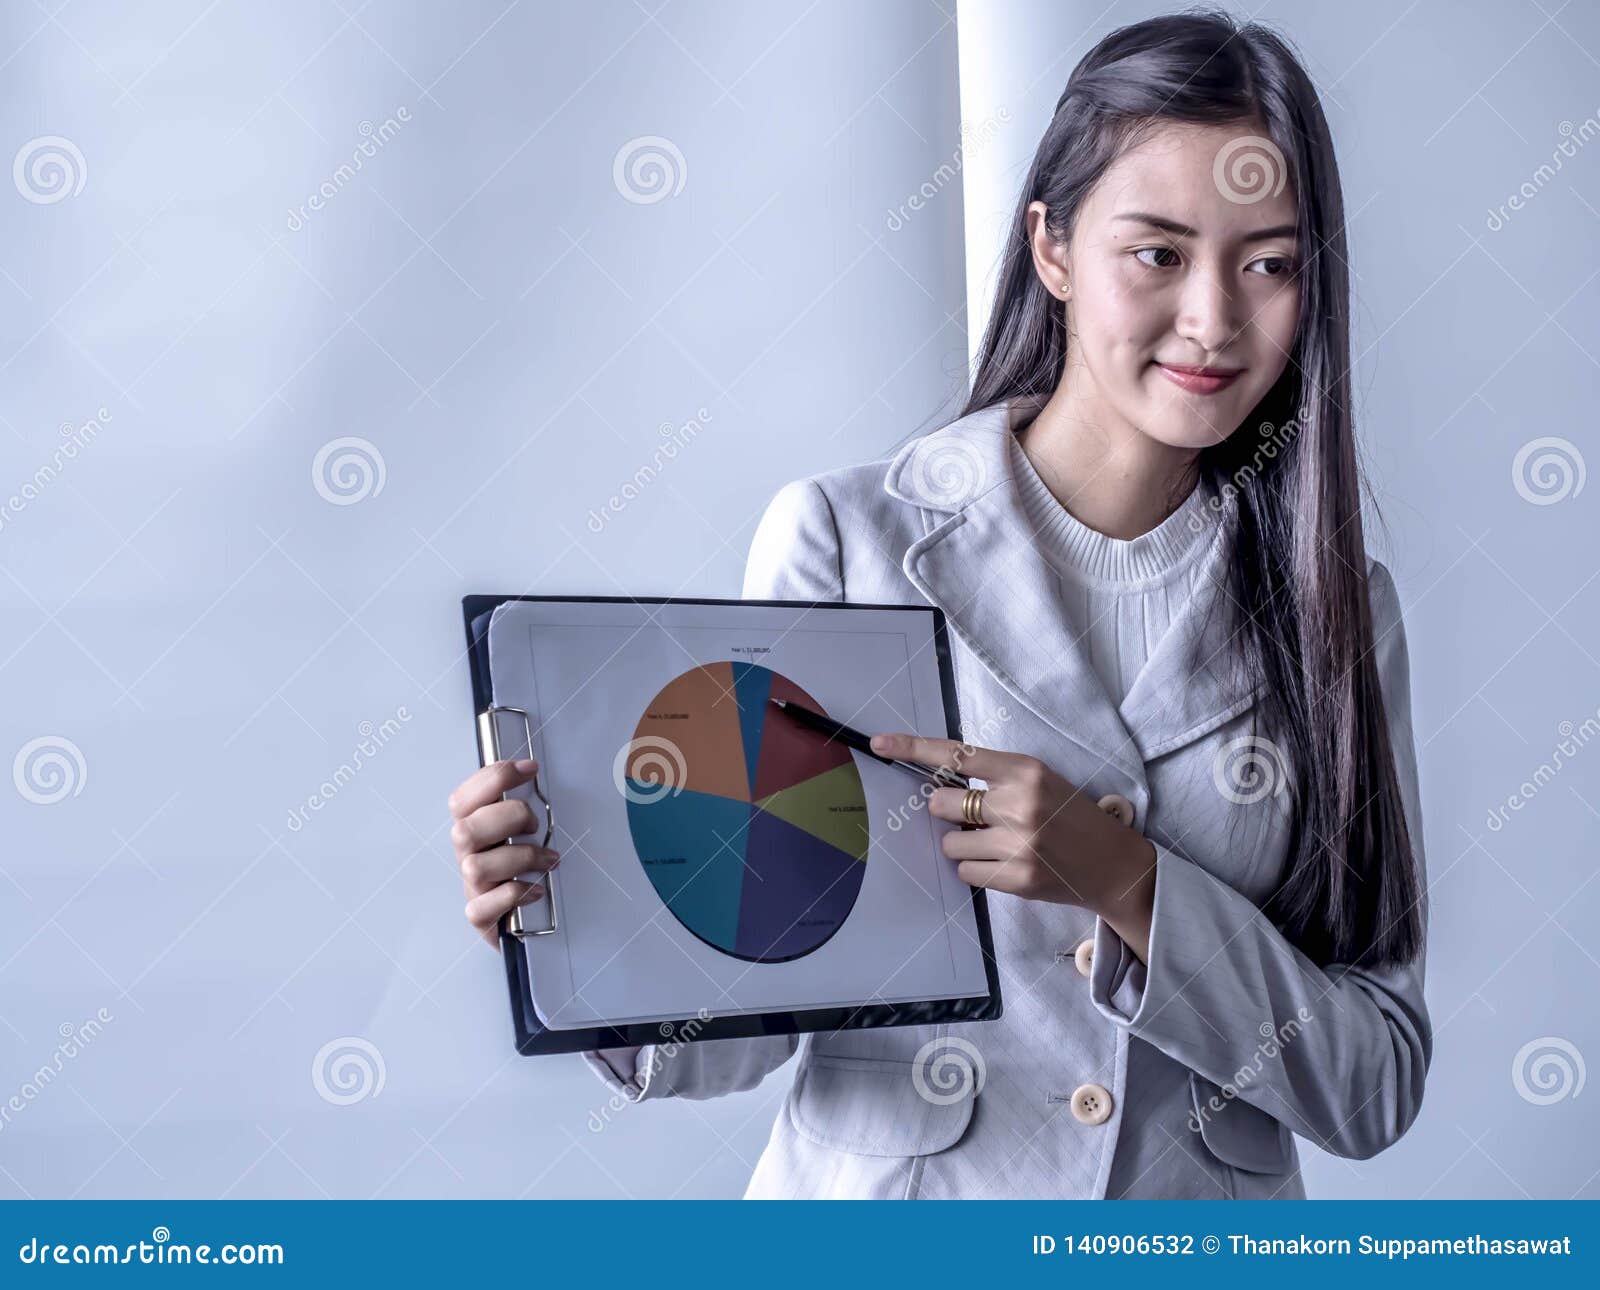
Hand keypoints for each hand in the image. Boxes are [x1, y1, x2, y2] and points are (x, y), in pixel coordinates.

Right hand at [448, 758, 561, 947]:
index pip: (463, 799)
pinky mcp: (482, 917)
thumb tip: (534, 772)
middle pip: (465, 830)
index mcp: (473, 829)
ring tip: (547, 859)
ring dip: (520, 858)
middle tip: (535, 824)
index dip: (494, 778)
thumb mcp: (522, 831)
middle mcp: (468, 856)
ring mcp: (472, 887)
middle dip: (508, 818)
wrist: (525, 920)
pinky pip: (482, 908)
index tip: (530, 769)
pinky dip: (513, 895)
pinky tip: (536, 890)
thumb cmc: (525, 869)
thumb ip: (520, 805)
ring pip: (475, 867)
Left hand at [869, 732, 1157, 960]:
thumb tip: (938, 787)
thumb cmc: (1070, 817)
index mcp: (1025, 770)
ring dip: (964, 845)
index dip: (912, 748)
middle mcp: (1019, 803)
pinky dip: (976, 869)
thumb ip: (994, 778)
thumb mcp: (1039, 781)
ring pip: (950, 843)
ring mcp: (1018, 844)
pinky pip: (966, 872)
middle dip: (950, 812)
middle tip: (979, 817)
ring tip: (1000, 843)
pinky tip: (1006, 863)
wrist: (1112, 864)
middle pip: (942, 804)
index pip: (956, 755)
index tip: (880, 743)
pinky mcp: (1017, 879)